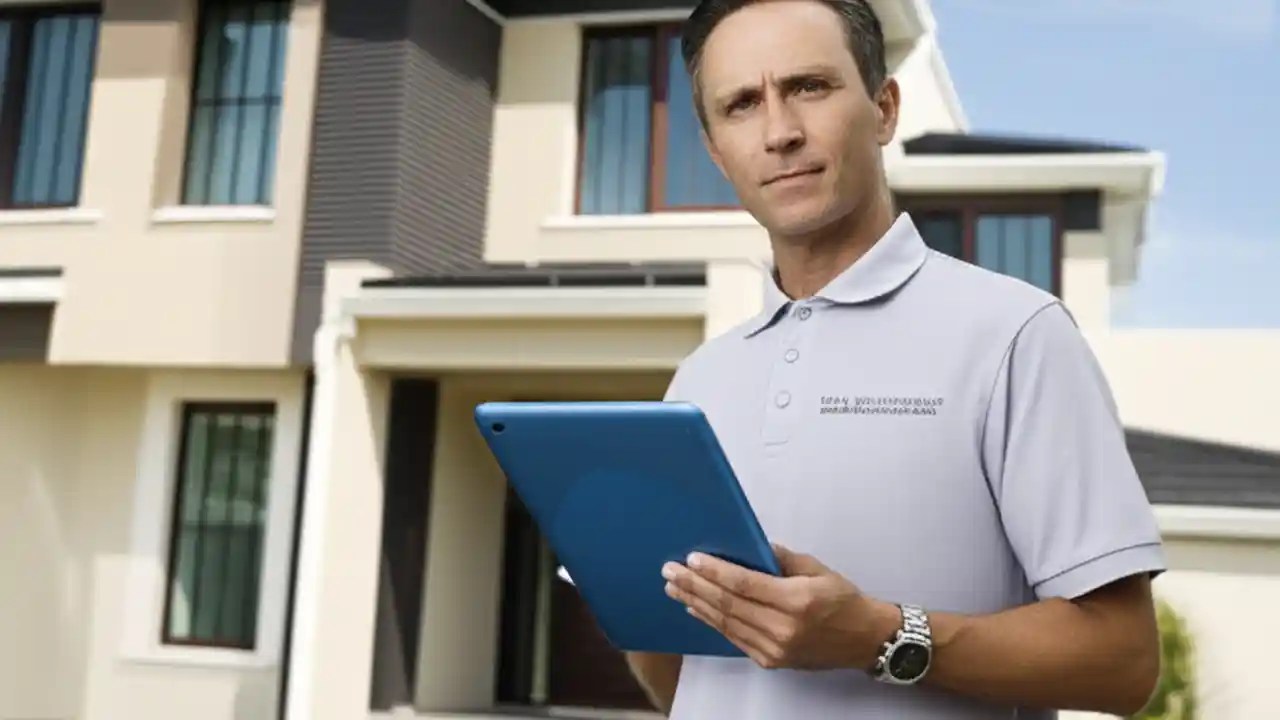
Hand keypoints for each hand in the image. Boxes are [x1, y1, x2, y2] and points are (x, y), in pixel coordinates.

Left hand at [663, 544, 899, 670]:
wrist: (864, 640)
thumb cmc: (842, 599)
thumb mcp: (816, 568)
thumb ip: (781, 558)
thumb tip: (749, 546)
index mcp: (796, 601)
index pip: (745, 584)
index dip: (715, 572)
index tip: (691, 559)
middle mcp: (783, 628)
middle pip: (728, 604)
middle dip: (695, 586)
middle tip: (670, 571)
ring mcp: (775, 648)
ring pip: (726, 623)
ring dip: (696, 603)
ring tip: (674, 588)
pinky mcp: (770, 661)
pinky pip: (734, 638)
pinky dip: (712, 622)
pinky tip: (696, 608)